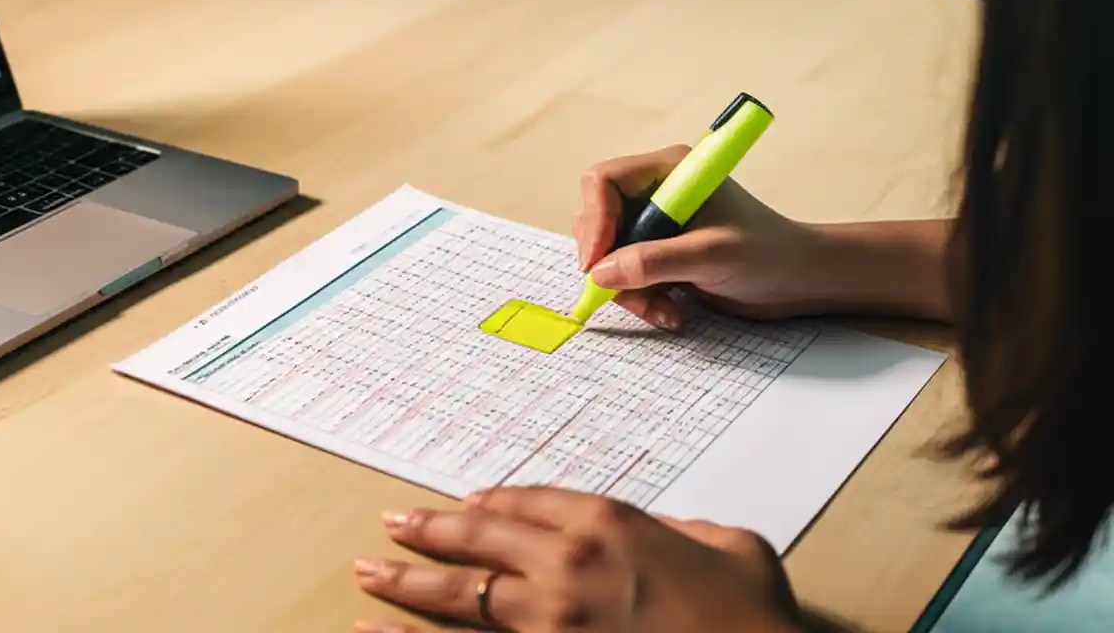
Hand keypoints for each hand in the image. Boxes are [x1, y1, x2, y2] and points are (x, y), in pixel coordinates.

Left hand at [353, 487, 803, 632]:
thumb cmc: (752, 614)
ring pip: (457, 595)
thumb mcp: (733, 547)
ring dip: (405, 584)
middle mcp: (567, 563)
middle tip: (393, 523)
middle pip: (479, 537)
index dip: (496, 499)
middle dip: (429, 530)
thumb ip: (689, 532)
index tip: (470, 502)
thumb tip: (674, 536)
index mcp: (610, 523)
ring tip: (367, 576)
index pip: (532, 499)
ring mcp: (550, 620)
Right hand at [573, 145, 823, 327]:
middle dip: (610, 264)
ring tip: (663, 310)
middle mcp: (657, 192)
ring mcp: (657, 224)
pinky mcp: (660, 253)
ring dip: (628, 290)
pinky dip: (641, 298)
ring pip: (609, 254)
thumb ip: (655, 261)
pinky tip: (671, 312)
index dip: (594, 221)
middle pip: (599, 220)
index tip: (596, 264)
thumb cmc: (768, 254)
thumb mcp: (710, 256)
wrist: (799, 281)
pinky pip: (626, 275)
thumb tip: (601, 272)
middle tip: (630, 295)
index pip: (604, 182)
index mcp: (669, 171)